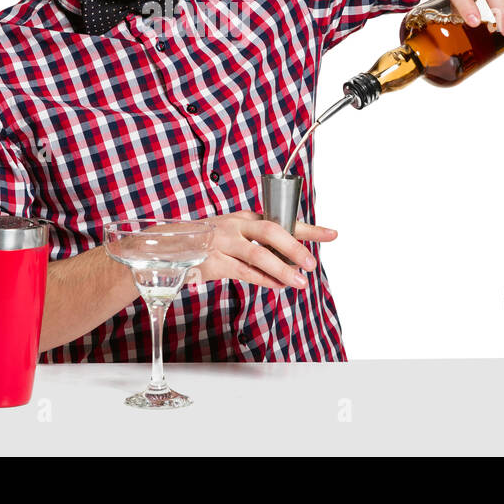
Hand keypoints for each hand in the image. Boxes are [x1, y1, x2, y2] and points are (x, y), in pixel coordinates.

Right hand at [184, 210, 337, 290]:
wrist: (170, 246)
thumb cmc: (209, 242)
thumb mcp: (235, 235)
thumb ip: (260, 244)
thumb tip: (293, 258)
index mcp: (245, 218)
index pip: (282, 219)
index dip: (308, 228)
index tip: (333, 234)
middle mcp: (235, 226)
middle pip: (270, 232)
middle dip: (294, 246)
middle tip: (311, 262)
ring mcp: (223, 242)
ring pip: (258, 254)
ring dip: (281, 270)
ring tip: (299, 282)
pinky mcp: (213, 261)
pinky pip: (242, 271)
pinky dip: (262, 279)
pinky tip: (276, 285)